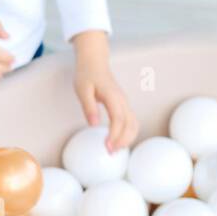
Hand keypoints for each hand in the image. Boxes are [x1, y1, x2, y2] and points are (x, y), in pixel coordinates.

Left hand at [72, 37, 138, 151]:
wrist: (94, 62)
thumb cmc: (87, 75)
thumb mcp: (82, 90)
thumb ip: (89, 107)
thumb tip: (94, 125)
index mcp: (113, 96)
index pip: (119, 119)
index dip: (115, 135)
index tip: (107, 147)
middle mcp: (122, 100)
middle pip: (130, 124)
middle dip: (123, 140)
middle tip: (110, 153)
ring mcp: (125, 102)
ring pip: (134, 123)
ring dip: (127, 138)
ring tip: (115, 150)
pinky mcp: (123, 105)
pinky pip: (131, 121)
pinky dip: (128, 133)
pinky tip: (118, 141)